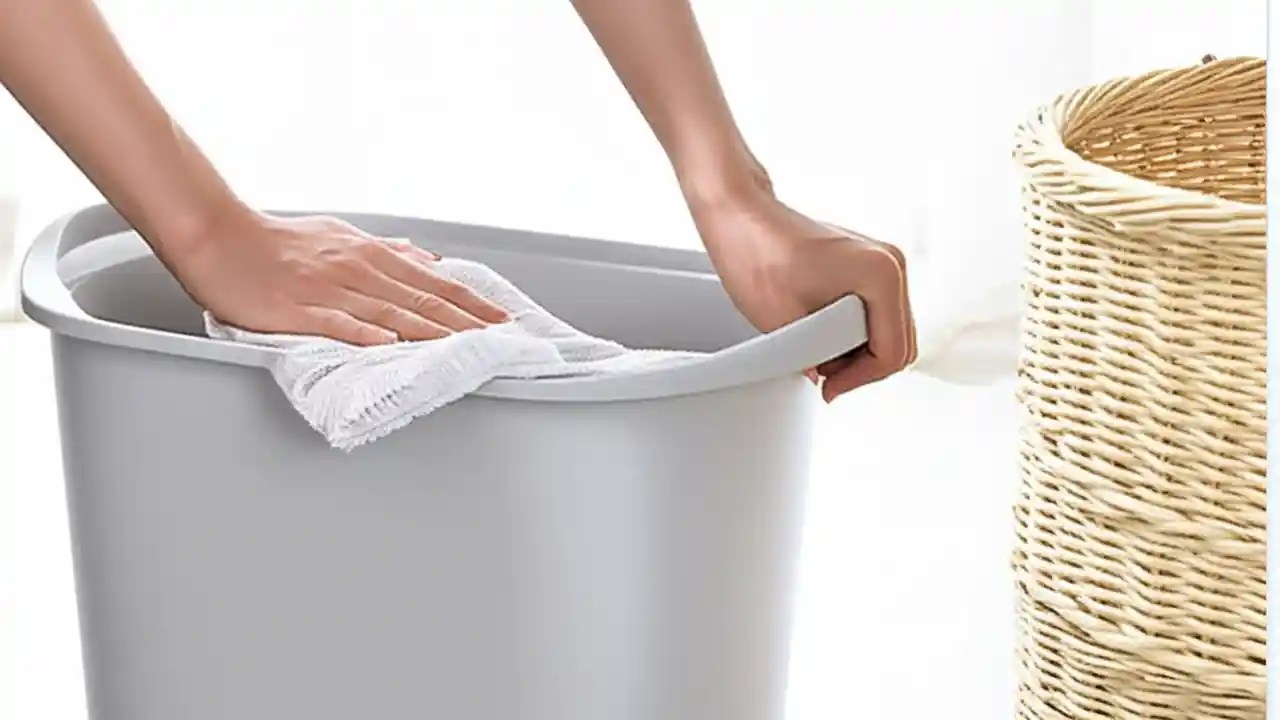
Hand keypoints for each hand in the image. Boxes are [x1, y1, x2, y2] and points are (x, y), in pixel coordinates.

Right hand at [161, 210, 509, 344]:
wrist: (220, 237)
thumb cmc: (280, 241)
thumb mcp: (342, 237)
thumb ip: (387, 251)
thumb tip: (427, 258)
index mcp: (369, 254)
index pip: (433, 281)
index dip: (470, 300)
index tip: (501, 317)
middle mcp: (356, 269)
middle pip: (421, 298)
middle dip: (465, 319)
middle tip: (499, 336)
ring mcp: (327, 290)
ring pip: (388, 312)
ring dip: (430, 330)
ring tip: (464, 345)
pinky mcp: (296, 309)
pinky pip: (335, 322)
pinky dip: (364, 333)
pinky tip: (389, 344)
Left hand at [688, 186, 916, 401]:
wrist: (742, 214)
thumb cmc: (756, 255)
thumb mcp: (781, 323)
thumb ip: (814, 359)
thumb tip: (825, 380)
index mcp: (881, 276)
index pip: (892, 352)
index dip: (858, 380)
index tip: (826, 387)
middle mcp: (892, 265)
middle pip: (900, 343)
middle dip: (862, 369)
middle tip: (823, 377)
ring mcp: (884, 262)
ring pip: (890, 330)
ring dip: (859, 352)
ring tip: (818, 356)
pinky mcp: (871, 263)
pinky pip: (878, 313)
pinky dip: (856, 333)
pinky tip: (823, 336)